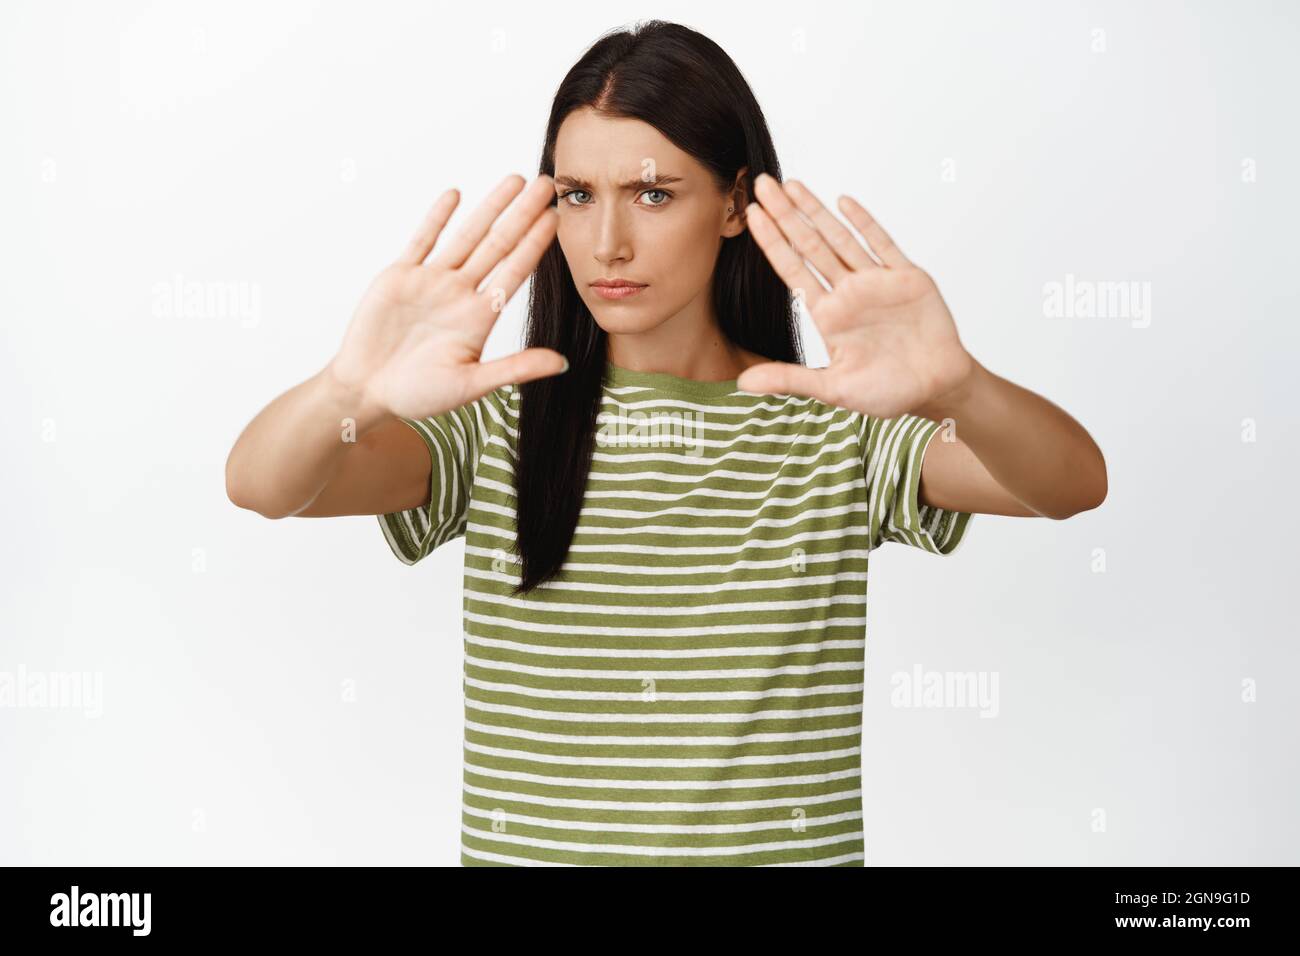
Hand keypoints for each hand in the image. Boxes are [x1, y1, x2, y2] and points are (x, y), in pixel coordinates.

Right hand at [327, 174, 565, 421]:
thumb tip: (563, 363)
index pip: (515, 271)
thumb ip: (515, 369)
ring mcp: (431, 281)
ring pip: (466, 236)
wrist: (366, 391)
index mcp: (479, 316)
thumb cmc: (418, 395)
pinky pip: (422, 241)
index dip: (535, 244)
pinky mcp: (400, 276)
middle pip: (498, 245)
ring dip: (489, 207)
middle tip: (547, 184)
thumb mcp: (471, 384)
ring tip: (514, 180)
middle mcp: (460, 293)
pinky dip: (437, 218)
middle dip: (522, 214)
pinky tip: (456, 195)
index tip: (557, 218)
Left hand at [735, 173, 973, 418]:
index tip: (751, 215)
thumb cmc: (886, 392)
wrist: (937, 390)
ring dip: (816, 211)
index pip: (792, 270)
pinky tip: (844, 202)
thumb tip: (741, 383)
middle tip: (761, 184)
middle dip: (786, 215)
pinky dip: (865, 223)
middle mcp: (848, 292)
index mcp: (828, 314)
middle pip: (810, 245)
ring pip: (840, 238)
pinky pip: (883, 245)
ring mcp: (876, 282)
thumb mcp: (833, 389)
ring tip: (791, 184)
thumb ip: (789, 379)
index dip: (772, 242)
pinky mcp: (907, 278)